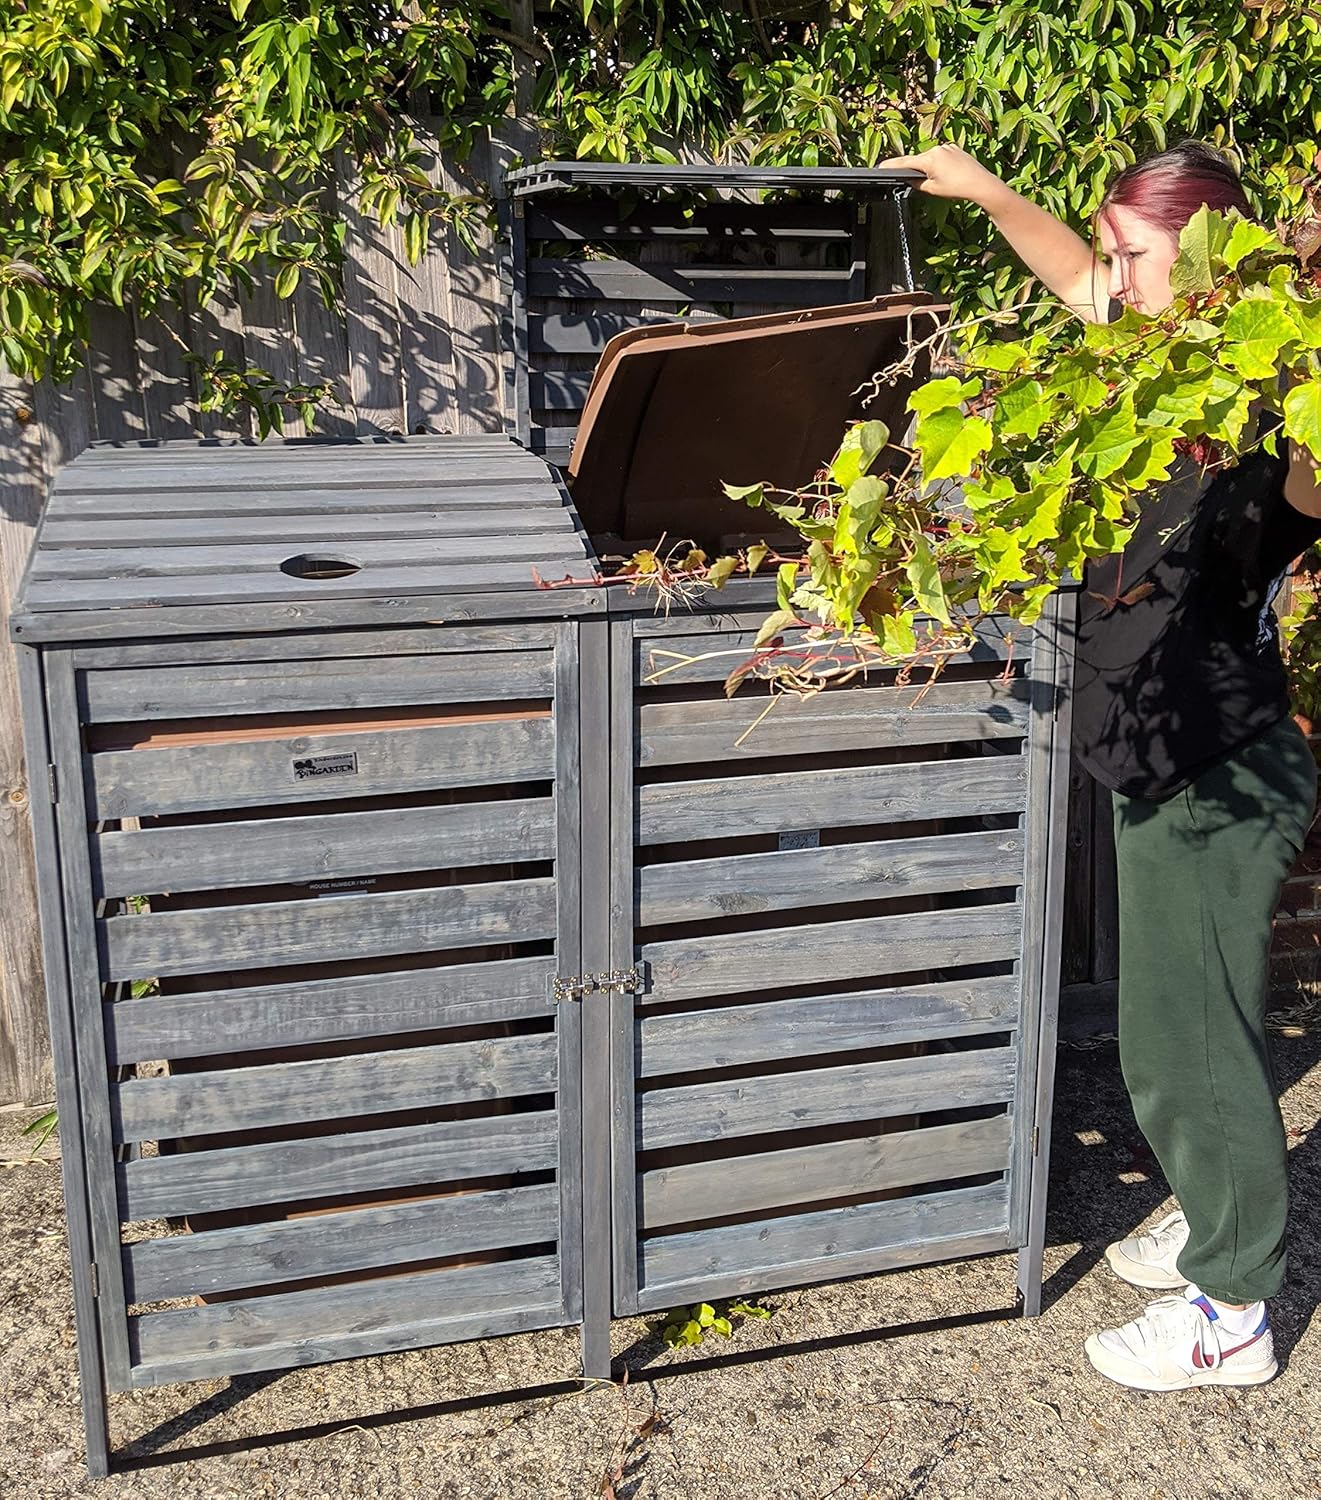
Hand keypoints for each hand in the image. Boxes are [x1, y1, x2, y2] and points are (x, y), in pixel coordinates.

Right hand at [880, 143, 999, 204]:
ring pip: (930, 158)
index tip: (880, 166)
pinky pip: (941, 156)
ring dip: (930, 168)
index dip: (891, 165)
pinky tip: (949, 176)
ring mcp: (947, 147)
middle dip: (917, 170)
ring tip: (943, 182)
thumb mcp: (932, 189)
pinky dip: (940, 165)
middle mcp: (937, 148)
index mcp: (929, 159)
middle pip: (918, 160)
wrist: (981, 184)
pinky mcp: (954, 148)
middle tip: (925, 184)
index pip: (905, 162)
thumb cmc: (958, 188)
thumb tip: (911, 179)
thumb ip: (917, 183)